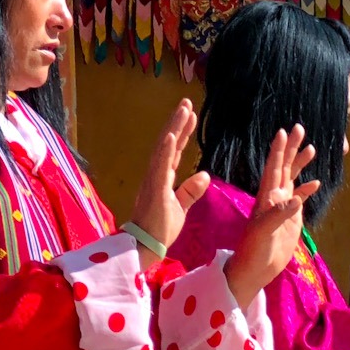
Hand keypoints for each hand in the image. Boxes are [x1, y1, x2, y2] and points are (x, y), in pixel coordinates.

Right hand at [129, 99, 211, 251]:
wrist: (146, 247)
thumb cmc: (160, 229)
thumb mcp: (181, 207)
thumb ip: (190, 190)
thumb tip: (204, 174)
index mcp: (163, 178)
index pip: (175, 151)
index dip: (182, 132)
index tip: (190, 115)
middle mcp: (156, 175)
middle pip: (169, 143)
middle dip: (178, 123)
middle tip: (187, 103)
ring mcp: (153, 180)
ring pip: (164, 149)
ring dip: (173, 129)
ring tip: (183, 110)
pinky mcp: (153, 190)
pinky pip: (160, 167)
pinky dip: (165, 151)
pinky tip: (170, 136)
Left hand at [225, 125, 320, 305]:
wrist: (254, 270)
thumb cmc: (253, 251)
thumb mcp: (263, 232)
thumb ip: (279, 214)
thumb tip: (296, 198)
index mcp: (266, 197)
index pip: (273, 168)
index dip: (278, 150)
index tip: (284, 132)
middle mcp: (274, 198)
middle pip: (283, 167)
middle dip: (291, 148)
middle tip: (300, 127)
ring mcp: (282, 208)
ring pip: (292, 179)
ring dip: (299, 164)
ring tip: (311, 148)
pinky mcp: (290, 220)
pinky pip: (299, 199)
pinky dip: (307, 189)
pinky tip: (316, 182)